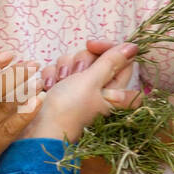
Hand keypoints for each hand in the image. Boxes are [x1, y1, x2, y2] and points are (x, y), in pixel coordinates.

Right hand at [22, 42, 138, 142]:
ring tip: (60, 83)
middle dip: (81, 61)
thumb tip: (133, 48)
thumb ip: (111, 62)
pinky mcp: (63, 89)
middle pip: (96, 58)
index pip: (121, 58)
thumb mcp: (91, 81)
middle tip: (75, 74)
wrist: (39, 128)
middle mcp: (100, 89)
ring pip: (75, 62)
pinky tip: (49, 87)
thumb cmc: (68, 108)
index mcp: (115, 89)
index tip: (90, 45)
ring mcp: (80, 89)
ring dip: (64, 68)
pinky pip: (60, 70)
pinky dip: (53, 75)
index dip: (106, 48)